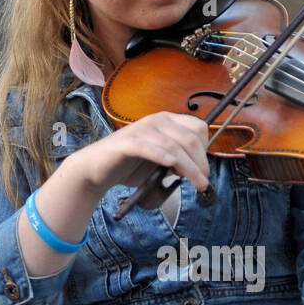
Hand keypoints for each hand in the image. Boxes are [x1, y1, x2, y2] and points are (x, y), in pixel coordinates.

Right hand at [74, 111, 209, 207]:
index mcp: (166, 121)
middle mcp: (156, 120)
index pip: (197, 128)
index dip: (206, 149)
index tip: (204, 168)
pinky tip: (171, 165)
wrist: (97, 169)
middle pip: (189, 138)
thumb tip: (198, 169)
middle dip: (201, 162)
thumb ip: (178, 161)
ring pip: (173, 146)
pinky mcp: (127, 143)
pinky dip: (161, 155)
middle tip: (204, 182)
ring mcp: (141, 130)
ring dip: (189, 167)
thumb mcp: (160, 161)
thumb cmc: (130, 165)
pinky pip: (148, 147)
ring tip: (198, 184)